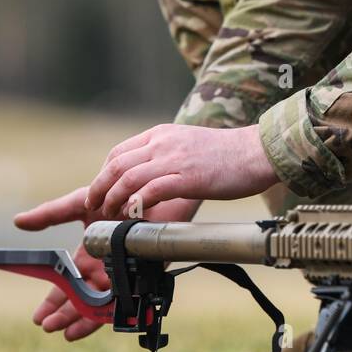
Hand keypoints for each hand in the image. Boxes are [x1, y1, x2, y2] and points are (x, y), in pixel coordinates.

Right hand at [12, 188, 199, 340]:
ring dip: (80, 318)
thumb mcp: (79, 204)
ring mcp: (121, 274)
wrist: (149, 191)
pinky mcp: (140, 276)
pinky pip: (123, 300)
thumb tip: (18, 221)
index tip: (38, 317)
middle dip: (63, 314)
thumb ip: (50, 214)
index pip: (66, 285)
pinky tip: (96, 321)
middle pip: (80, 300)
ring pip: (99, 304)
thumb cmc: (117, 195)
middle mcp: (103, 270)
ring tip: (64, 330)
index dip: (52, 302)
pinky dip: (108, 314)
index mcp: (87, 258)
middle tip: (47, 326)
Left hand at [84, 123, 276, 217]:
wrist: (257, 152)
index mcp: (162, 133)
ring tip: (109, 216)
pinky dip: (135, 205)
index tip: (101, 193)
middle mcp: (163, 142)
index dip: (104, 175)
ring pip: (127, 178)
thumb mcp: (189, 144)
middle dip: (98, 189)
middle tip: (93, 208)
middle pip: (116, 165)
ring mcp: (174, 159)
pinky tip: (132, 217)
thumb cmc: (228, 154)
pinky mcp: (187, 178)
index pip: (119, 152)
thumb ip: (168, 154)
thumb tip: (151, 176)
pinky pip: (150, 191)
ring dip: (112, 200)